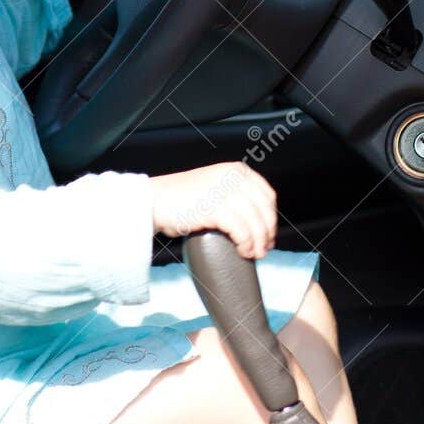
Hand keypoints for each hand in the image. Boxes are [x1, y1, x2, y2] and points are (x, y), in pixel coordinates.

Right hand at [150, 161, 277, 259]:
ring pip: (255, 222)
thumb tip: (256, 217)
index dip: (271, 217)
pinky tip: (243, 251)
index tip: (269, 234)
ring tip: (254, 253)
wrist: (152, 201)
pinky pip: (241, 230)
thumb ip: (233, 193)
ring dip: (259, 242)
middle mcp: (232, 177)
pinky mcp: (214, 208)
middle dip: (267, 232)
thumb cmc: (179, 199)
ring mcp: (223, 191)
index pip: (267, 195)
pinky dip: (246, 244)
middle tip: (264, 248)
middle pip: (264, 209)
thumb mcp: (213, 186)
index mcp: (235, 170)